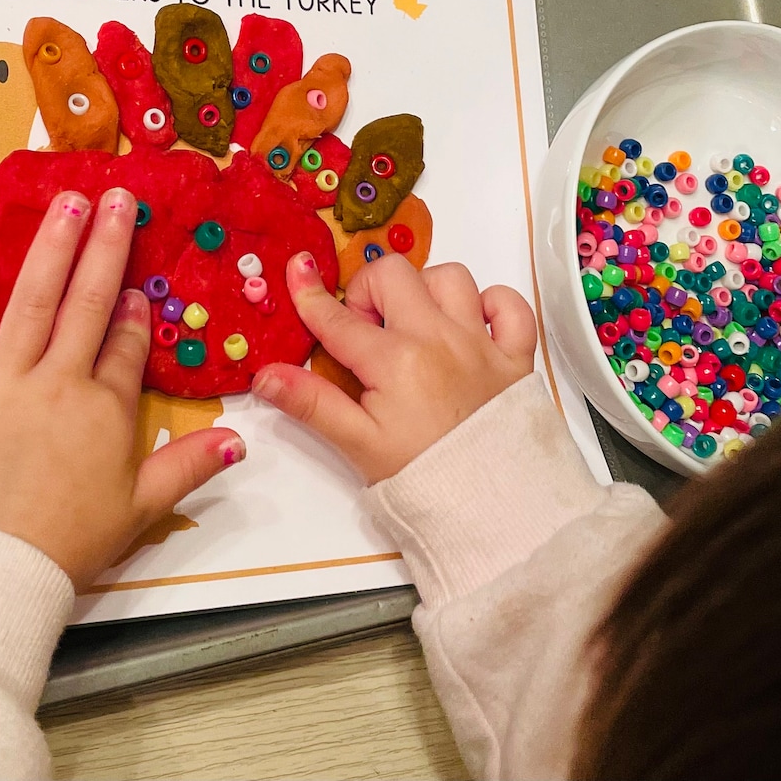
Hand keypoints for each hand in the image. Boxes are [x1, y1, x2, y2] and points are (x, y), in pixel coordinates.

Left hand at [0, 188, 244, 588]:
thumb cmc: (67, 546)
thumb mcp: (141, 509)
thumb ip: (188, 466)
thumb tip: (239, 438)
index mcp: (102, 409)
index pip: (124, 348)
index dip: (135, 313)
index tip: (139, 284)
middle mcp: (55, 383)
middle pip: (87, 305)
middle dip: (105, 247)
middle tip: (118, 197)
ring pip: (30, 303)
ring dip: (51, 248)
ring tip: (67, 201)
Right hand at [253, 254, 536, 483]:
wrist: (492, 509)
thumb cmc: (423, 478)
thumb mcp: (357, 444)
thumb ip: (311, 403)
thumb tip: (265, 375)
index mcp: (394, 361)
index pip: (338, 318)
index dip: (310, 294)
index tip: (297, 270)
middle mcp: (438, 339)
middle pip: (394, 274)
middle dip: (369, 290)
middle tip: (364, 329)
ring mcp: (480, 344)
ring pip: (451, 278)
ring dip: (426, 290)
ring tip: (414, 322)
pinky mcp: (515, 357)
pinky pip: (510, 305)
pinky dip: (490, 304)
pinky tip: (470, 324)